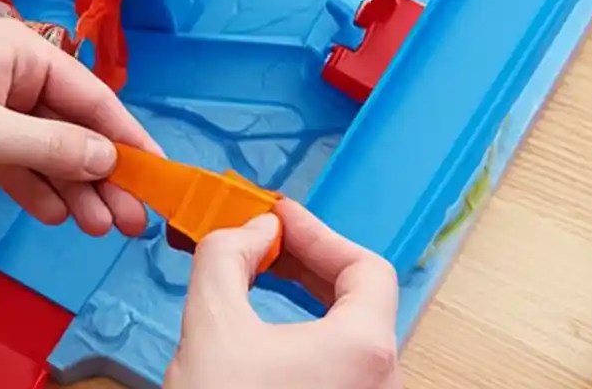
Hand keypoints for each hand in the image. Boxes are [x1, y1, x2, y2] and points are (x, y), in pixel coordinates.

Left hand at [0, 19, 160, 235]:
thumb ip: (48, 149)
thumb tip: (105, 158)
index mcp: (16, 52)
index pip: (90, 96)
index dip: (127, 138)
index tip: (158, 173)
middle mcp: (7, 74)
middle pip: (72, 127)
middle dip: (102, 173)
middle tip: (129, 217)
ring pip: (47, 150)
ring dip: (72, 188)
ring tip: (97, 226)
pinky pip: (16, 163)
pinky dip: (35, 188)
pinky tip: (55, 213)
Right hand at [166, 200, 401, 388]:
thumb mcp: (211, 325)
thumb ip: (228, 257)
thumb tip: (249, 231)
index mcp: (365, 350)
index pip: (364, 267)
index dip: (318, 233)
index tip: (280, 219)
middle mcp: (380, 382)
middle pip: (360, 299)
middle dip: (308, 264)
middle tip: (265, 244)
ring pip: (349, 335)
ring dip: (306, 299)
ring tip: (258, 279)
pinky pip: (338, 368)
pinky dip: (307, 337)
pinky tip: (266, 333)